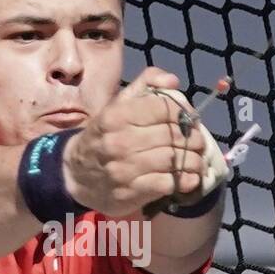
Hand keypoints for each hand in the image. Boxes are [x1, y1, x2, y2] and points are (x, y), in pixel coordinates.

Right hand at [61, 67, 208, 216]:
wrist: (76, 175)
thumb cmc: (104, 136)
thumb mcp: (118, 105)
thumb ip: (145, 85)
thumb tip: (173, 80)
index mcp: (117, 115)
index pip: (164, 107)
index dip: (183, 112)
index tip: (189, 119)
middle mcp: (119, 141)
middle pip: (172, 134)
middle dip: (193, 138)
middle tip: (198, 142)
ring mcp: (124, 169)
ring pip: (174, 159)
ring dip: (193, 160)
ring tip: (197, 160)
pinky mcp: (130, 192)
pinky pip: (168, 184)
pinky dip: (185, 180)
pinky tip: (189, 178)